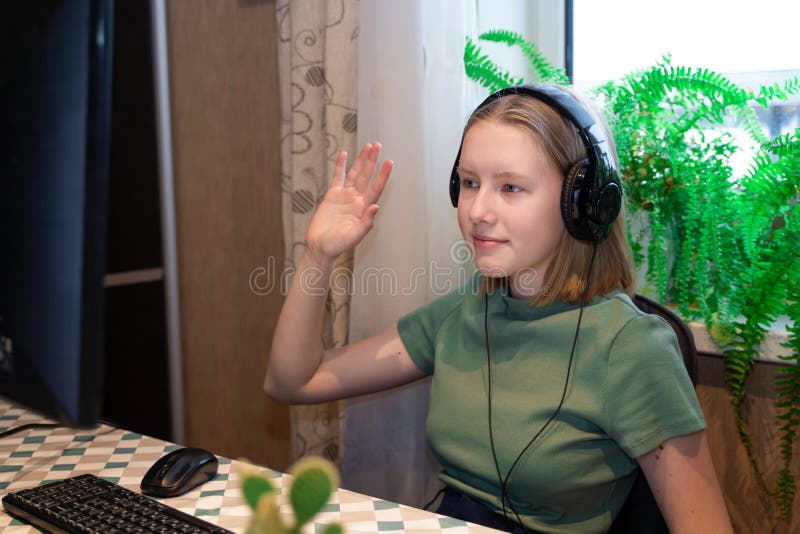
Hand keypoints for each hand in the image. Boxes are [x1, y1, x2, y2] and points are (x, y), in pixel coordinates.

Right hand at [305, 142, 392, 262]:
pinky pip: (337, 177)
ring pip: (354, 173)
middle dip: (372, 161)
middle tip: (378, 145)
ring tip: (368, 146)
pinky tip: (345, 154)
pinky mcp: (332, 196)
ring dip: (361, 160)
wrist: (320, 247)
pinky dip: (341, 166)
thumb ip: (366, 223)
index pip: (376, 187)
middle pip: (366, 176)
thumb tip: (375, 206)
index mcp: (364, 208)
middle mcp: (356, 200)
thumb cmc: (338, 245)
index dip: (383, 175)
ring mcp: (344, 196)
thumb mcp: (354, 237)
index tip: (389, 162)